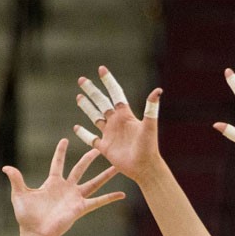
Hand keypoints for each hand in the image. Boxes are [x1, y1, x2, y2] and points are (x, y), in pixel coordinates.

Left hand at [2, 137, 123, 235]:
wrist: (36, 233)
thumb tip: (6, 167)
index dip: (61, 151)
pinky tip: (122, 195)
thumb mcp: (20, 195)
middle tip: (98, 147)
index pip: (58, 163)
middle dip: (88, 158)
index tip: (65, 139)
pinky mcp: (81, 208)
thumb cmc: (27, 217)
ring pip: (93, 182)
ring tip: (117, 167)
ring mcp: (75, 198)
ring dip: (105, 175)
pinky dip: (110, 198)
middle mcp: (66, 188)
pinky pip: (98, 201)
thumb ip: (16, 179)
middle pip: (80, 168)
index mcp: (52, 183)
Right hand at [71, 66, 163, 185]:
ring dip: (87, 107)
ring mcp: (110, 134)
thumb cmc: (149, 147)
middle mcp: (116, 122)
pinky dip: (83, 134)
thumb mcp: (150, 125)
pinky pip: (91, 139)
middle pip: (101, 102)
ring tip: (78, 97)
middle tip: (81, 80)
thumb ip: (151, 108)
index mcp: (126, 115)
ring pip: (95, 117)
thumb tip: (158, 90)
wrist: (144, 167)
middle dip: (92, 91)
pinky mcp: (105, 148)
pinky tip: (76, 127)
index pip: (115, 94)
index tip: (101, 69)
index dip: (108, 81)